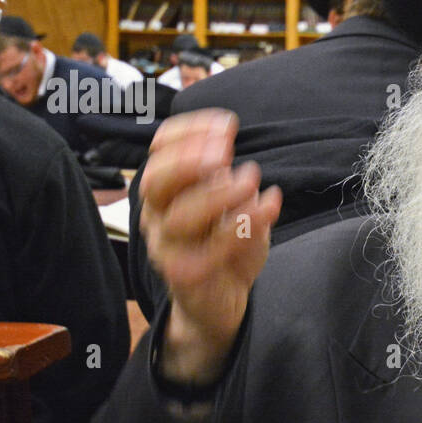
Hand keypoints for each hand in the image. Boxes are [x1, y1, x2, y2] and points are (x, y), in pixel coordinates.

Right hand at [138, 109, 281, 383]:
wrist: (223, 298)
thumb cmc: (225, 242)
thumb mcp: (229, 200)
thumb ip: (225, 175)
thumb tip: (226, 145)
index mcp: (165, 190)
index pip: (159, 151)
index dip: (189, 132)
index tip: (227, 124)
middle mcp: (158, 216)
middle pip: (154, 182)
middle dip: (188, 161)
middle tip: (224, 153)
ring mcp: (169, 248)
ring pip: (178, 218)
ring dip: (217, 194)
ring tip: (250, 180)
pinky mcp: (188, 276)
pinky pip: (208, 252)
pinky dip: (241, 227)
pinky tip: (267, 207)